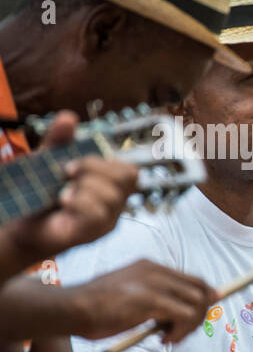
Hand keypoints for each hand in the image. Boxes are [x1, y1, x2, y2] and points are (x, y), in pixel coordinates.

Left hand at [5, 111, 139, 262]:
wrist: (22, 225)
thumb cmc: (40, 195)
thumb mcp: (48, 162)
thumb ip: (60, 141)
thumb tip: (69, 117)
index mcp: (110, 186)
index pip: (130, 170)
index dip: (108, 160)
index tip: (76, 160)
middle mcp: (115, 204)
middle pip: (128, 178)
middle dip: (95, 167)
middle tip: (67, 171)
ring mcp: (107, 221)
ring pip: (112, 196)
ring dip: (85, 186)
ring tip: (62, 190)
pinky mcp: (93, 234)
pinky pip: (98, 214)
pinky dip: (79, 202)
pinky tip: (63, 200)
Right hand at [70, 259, 218, 342]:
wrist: (69, 309)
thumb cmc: (96, 309)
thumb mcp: (131, 296)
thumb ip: (157, 298)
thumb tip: (188, 312)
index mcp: (151, 267)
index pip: (196, 281)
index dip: (202, 303)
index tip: (191, 323)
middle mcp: (156, 270)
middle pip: (203, 290)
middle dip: (199, 316)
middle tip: (179, 334)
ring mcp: (153, 283)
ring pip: (198, 303)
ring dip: (190, 326)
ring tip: (168, 337)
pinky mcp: (149, 299)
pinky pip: (185, 316)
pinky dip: (181, 331)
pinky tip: (163, 339)